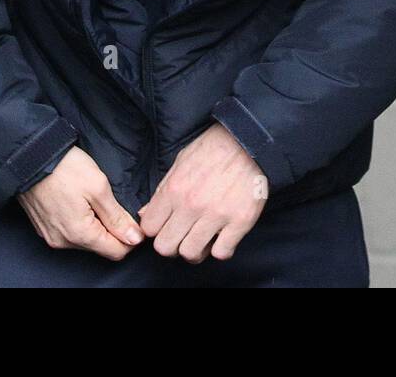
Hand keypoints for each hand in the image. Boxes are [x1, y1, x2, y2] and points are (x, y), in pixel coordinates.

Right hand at [17, 145, 144, 259]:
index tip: (135, 219)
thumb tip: (134, 238)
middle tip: (115, 203)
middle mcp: (64, 241)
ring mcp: (52, 236)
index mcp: (80, 234)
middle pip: (101, 246)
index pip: (116, 252)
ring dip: (97, 225)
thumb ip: (117, 217)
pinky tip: (81, 202)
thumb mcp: (98, 187)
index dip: (131, 238)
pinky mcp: (44, 228)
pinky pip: (70, 233)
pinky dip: (81, 222)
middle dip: (114, 230)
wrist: (28, 158)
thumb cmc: (64, 168)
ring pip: (86, 240)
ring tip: (96, 199)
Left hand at [139, 122, 268, 262]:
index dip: (156, 229)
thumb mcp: (181, 162)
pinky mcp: (240, 221)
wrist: (251, 141)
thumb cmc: (214, 149)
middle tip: (182, 235)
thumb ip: (162, 190)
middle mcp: (192, 205)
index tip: (166, 226)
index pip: (149, 228)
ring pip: (191, 254)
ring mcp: (216, 215)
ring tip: (203, 238)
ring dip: (195, 250)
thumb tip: (144, 214)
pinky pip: (221, 253)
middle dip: (172, 244)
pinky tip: (223, 237)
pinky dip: (221, 249)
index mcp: (174, 189)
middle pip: (165, 247)